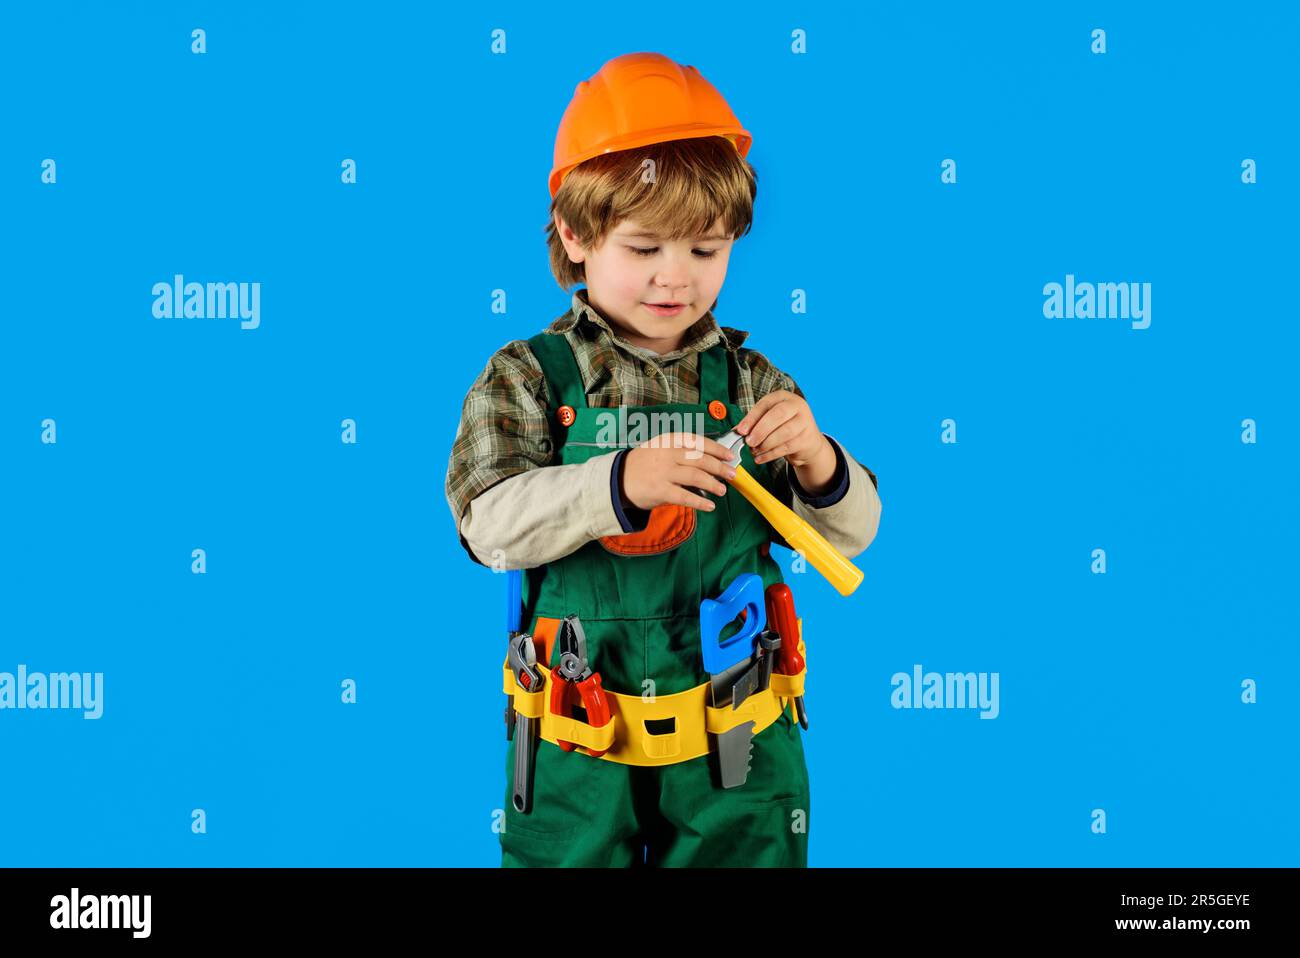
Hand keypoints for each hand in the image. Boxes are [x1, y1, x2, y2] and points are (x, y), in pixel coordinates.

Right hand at [622, 432, 737, 511]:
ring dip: (713, 484)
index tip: (730, 455)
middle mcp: (667, 454)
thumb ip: (682, 452)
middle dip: (720, 468)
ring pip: (696, 477)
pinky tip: (709, 506)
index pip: (698, 442)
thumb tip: (711, 462)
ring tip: (722, 490)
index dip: (717, 449)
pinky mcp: (659, 490)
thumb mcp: (661, 449)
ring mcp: (663, 472)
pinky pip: (685, 497)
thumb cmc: (644, 464)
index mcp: (669, 441)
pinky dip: (700, 502)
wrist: (618, 479)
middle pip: (701, 459)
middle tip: (732, 474)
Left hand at [734, 390, 836, 494]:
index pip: (765, 404)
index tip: (741, 430)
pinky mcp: (807, 438)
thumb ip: (754, 423)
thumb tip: (737, 431)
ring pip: (784, 433)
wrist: (807, 442)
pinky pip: (787, 447)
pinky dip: (771, 454)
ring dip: (766, 444)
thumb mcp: (769, 420)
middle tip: (749, 442)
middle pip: (778, 415)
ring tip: (754, 451)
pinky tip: (761, 458)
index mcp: (783, 397)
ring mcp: (804, 422)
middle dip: (760, 430)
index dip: (751, 418)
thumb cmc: (783, 427)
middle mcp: (796, 406)